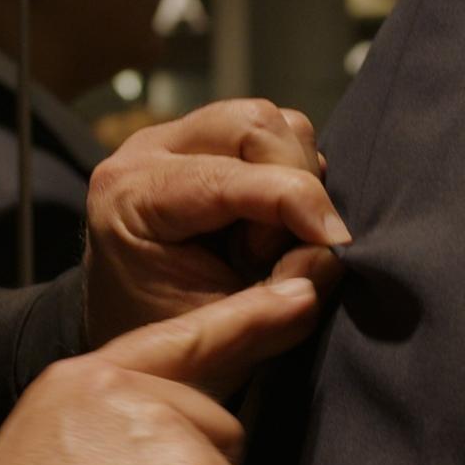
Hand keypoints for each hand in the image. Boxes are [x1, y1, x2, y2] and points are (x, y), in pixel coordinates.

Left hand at [84, 98, 349, 349]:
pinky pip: (274, 132)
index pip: (227, 176)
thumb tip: (330, 253)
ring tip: (269, 240)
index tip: (335, 245)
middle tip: (279, 252)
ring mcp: (176, 138)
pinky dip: (292, 174)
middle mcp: (146, 151)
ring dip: (295, 178)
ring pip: (271, 120)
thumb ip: (277, 301)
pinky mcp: (207, 140)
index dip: (297, 202)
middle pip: (253, 123)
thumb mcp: (221, 339)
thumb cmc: (170, 344)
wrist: (136, 341)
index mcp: (130, 196)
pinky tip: (270, 223)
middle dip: (293, 184)